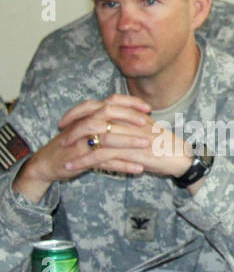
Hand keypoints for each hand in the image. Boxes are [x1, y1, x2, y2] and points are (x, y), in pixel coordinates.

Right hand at [13, 96, 155, 201]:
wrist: (47, 162)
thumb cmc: (72, 144)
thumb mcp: (87, 129)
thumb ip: (105, 122)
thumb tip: (132, 118)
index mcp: (88, 115)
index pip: (110, 101)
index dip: (129, 102)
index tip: (148, 108)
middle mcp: (84, 124)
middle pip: (108, 113)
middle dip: (129, 116)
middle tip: (147, 123)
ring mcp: (82, 142)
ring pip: (107, 137)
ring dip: (129, 140)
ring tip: (147, 144)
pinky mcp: (81, 159)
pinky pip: (104, 161)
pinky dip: (123, 165)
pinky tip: (139, 169)